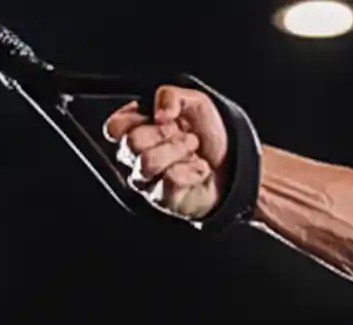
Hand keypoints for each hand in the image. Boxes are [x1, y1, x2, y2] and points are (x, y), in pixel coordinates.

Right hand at [103, 85, 230, 219]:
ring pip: (147, 163)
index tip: (164, 118)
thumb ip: (171, 96)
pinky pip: (169, 180)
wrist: (238, 165)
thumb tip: (159, 114)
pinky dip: (192, 170)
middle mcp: (137, 158)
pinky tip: (201, 169)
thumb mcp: (194, 102)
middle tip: (187, 135)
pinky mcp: (164, 200)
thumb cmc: (211, 136)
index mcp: (138, 131)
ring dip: (178, 151)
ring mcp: (148, 181)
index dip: (136, 120)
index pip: (114, 127)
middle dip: (164, 134)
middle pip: (130, 143)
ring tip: (195, 149)